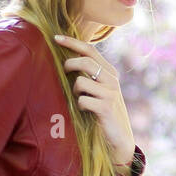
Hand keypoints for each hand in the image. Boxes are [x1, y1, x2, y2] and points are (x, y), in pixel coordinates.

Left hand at [54, 33, 135, 168]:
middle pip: (85, 61)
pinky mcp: (106, 107)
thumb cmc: (103, 113)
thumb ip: (89, 76)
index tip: (55, 37)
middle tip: (64, 73)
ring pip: (80, 81)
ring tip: (81, 100)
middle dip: (69, 65)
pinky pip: (82, 100)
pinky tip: (86, 112)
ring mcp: (110, 93)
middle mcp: (112, 79)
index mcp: (110, 72)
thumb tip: (66, 61)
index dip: (72, 42)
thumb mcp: (99, 91)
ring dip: (75, 92)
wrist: (119, 138)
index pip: (90, 50)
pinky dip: (80, 106)